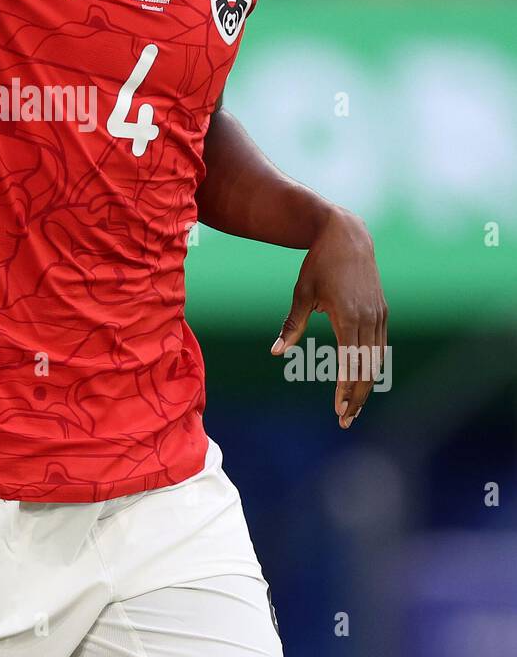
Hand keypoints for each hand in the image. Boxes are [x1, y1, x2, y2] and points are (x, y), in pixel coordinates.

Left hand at [270, 208, 387, 428]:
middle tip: (345, 420)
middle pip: (367, 369)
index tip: (338, 410)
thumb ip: (291, 325)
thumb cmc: (318, 264)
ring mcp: (379, 316)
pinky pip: (379, 347)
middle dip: (357, 397)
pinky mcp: (382, 312)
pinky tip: (362, 381)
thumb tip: (275, 352)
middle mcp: (369, 319)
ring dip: (366, 386)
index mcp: (348, 317)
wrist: (347, 236)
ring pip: (376, 361)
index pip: (349, 364)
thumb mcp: (301, 294)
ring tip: (353, 408)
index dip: (344, 389)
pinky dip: (372, 367)